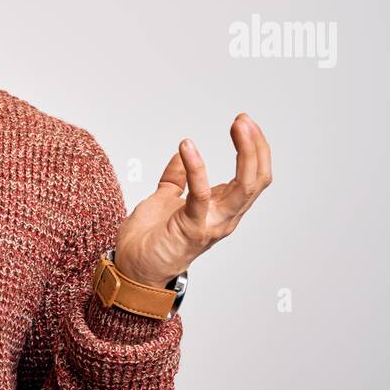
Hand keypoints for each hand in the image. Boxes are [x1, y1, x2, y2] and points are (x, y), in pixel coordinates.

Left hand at [112, 113, 272, 287]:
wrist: (132, 270)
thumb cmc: (149, 241)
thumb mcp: (164, 200)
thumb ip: (176, 179)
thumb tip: (182, 155)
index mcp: (221, 208)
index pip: (253, 176)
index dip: (254, 149)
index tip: (243, 123)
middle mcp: (224, 217)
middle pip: (257, 179)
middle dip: (256, 146)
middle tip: (244, 119)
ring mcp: (211, 225)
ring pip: (245, 187)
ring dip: (246, 153)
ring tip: (238, 126)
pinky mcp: (191, 230)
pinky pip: (201, 196)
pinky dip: (197, 168)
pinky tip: (187, 147)